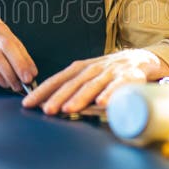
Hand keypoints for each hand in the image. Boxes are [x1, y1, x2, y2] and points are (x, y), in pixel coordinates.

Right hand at [0, 17, 37, 91]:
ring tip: (17, 86)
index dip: (26, 59)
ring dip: (10, 73)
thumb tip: (25, 71)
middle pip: (8, 47)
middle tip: (29, 80)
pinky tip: (3, 84)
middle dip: (21, 65)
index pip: (15, 42)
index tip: (34, 73)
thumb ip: (4, 51)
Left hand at [21, 49, 168, 114]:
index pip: (57, 80)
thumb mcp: (87, 77)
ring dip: (80, 98)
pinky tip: (102, 104)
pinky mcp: (129, 77)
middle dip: (58, 97)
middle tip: (46, 110)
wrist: (140, 59)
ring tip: (69, 109)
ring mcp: (111, 73)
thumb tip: (47, 106)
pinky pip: (119, 87)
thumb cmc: (108, 73)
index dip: (42, 91)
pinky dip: (110, 95)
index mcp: (79, 69)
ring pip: (93, 86)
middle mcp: (93, 69)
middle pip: (73, 84)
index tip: (28, 104)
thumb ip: (70, 89)